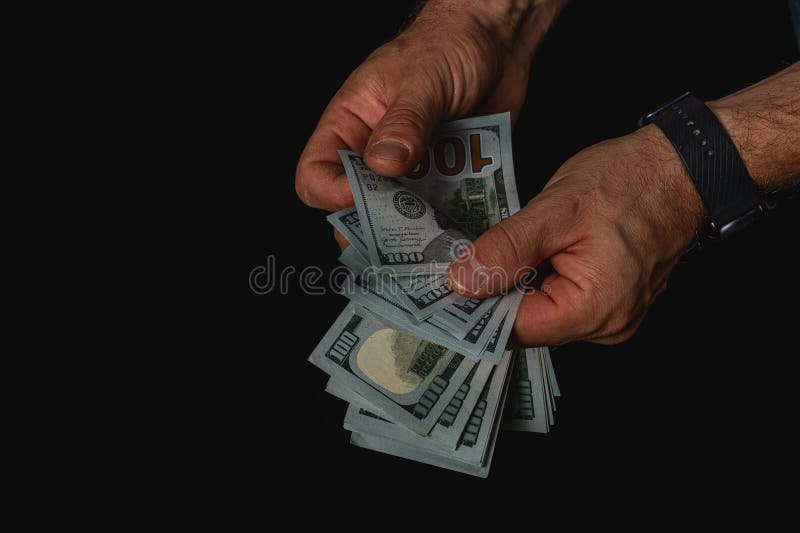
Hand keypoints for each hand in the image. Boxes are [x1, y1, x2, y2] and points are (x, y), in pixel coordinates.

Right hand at [295, 0, 564, 216]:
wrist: (497, 41)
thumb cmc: (448, 45)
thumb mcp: (424, 80)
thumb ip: (405, 122)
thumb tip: (383, 165)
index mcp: (349, 125)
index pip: (317, 175)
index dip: (334, 195)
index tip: (371, 200)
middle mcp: (374, 153)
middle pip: (356, 208)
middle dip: (376, 228)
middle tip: (404, 241)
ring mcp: (411, 170)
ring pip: (400, 218)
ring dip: (417, 235)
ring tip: (438, 245)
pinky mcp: (445, 179)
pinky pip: (439, 212)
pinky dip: (450, 225)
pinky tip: (465, 231)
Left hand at [446, 125, 705, 344]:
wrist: (682, 167)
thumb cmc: (630, 181)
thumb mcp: (557, 209)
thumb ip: (507, 250)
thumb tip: (464, 282)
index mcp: (593, 309)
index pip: (514, 330)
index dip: (473, 311)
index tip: (439, 290)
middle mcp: (605, 325)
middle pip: (526, 325)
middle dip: (489, 297)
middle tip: (451, 267)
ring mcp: (610, 315)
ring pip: (540, 313)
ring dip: (511, 288)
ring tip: (482, 257)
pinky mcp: (609, 299)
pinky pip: (559, 300)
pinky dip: (534, 281)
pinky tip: (517, 257)